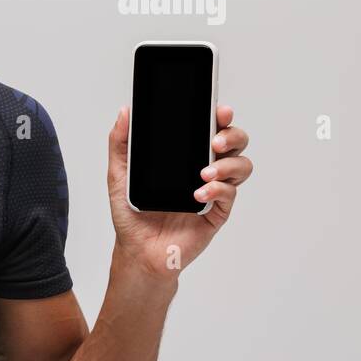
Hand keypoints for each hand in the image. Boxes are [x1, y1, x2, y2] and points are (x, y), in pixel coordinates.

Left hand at [106, 104, 252, 277]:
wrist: (137, 250)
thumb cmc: (131, 213)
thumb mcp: (119, 174)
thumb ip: (121, 143)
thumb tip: (125, 113)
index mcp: (185, 157)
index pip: (210, 129)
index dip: (220, 117)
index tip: (220, 111)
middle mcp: (203, 169)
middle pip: (235, 143)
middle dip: (231, 136)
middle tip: (215, 142)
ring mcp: (213, 190)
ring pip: (241, 166)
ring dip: (228, 165)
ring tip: (205, 172)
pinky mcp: (216, 212)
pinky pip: (229, 195)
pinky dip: (218, 190)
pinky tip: (200, 193)